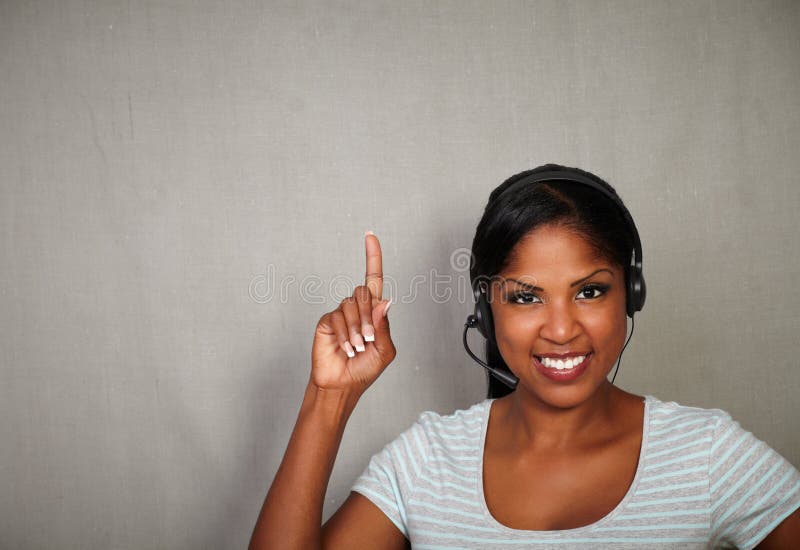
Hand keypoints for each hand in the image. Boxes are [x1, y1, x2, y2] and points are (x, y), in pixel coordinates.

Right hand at [310, 232, 395, 396]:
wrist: (342, 385)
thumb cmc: (364, 369)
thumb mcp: (385, 350)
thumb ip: (384, 325)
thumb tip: (385, 300)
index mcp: (373, 312)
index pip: (373, 278)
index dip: (372, 256)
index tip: (370, 235)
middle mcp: (357, 308)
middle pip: (364, 292)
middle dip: (368, 317)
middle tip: (367, 340)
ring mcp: (340, 314)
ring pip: (351, 304)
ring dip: (356, 329)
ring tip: (356, 348)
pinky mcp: (326, 321)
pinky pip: (336, 316)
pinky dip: (344, 334)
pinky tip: (345, 348)